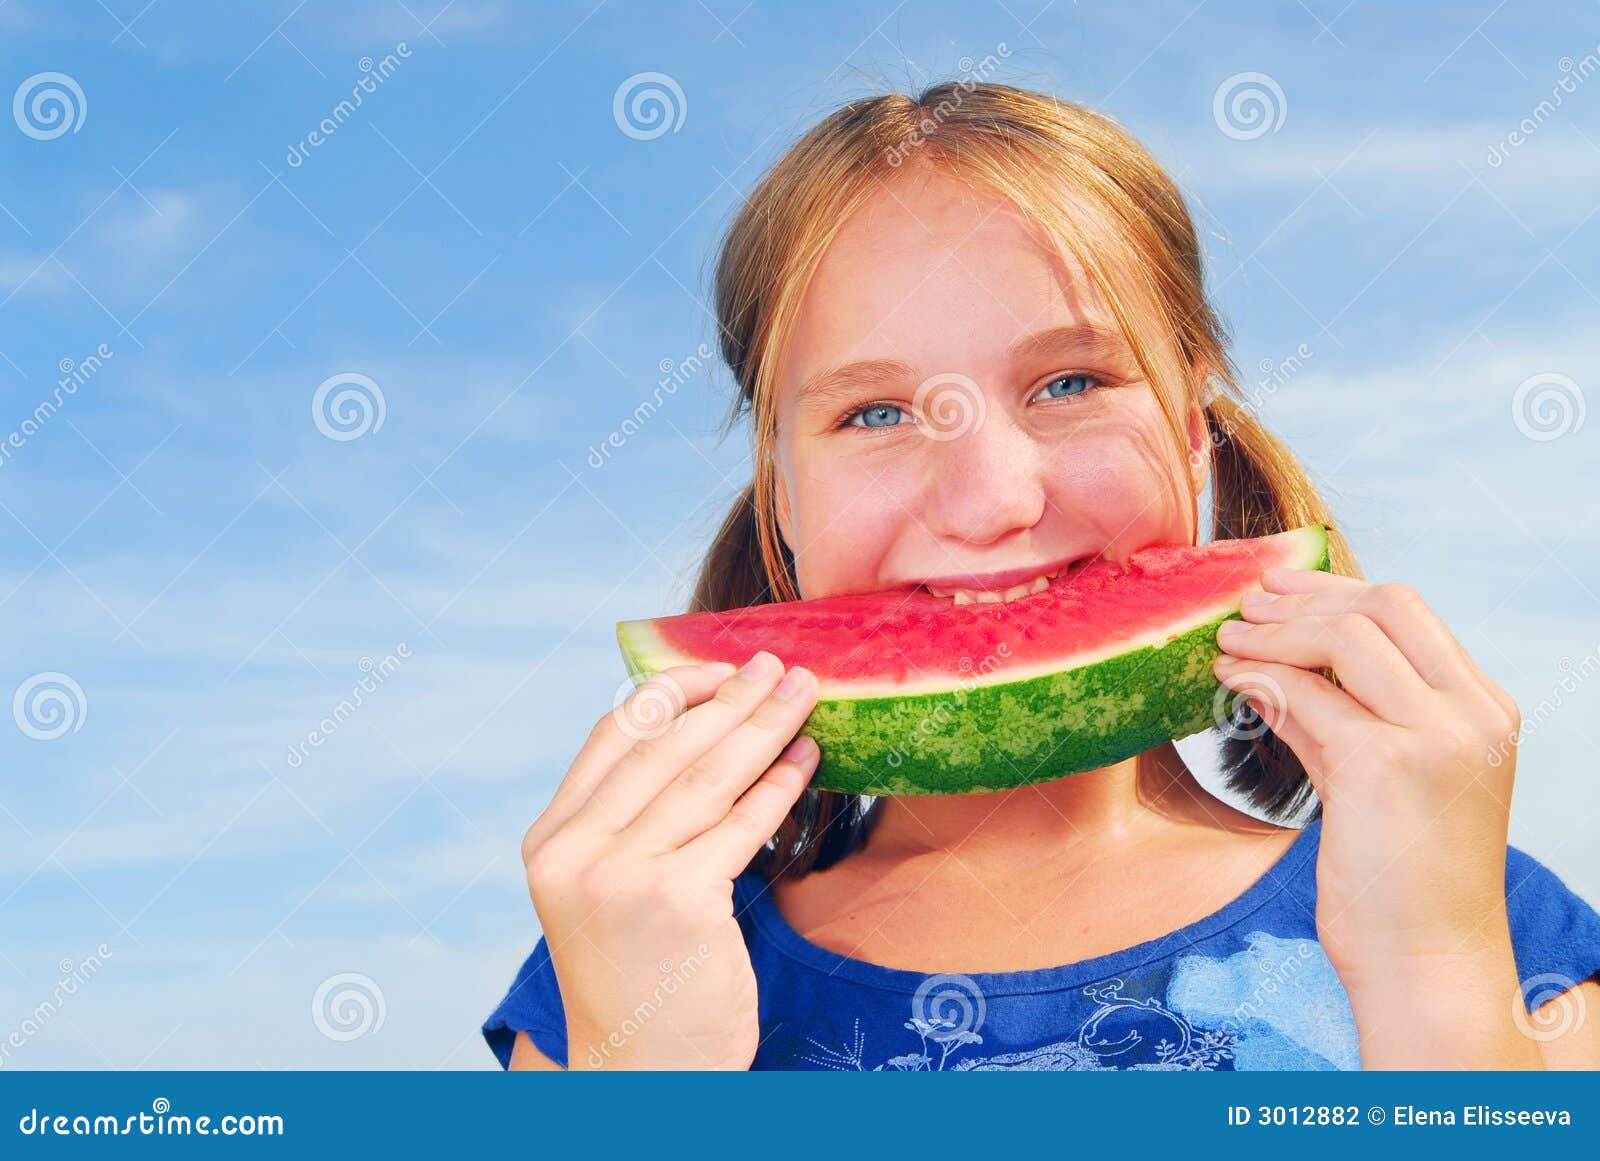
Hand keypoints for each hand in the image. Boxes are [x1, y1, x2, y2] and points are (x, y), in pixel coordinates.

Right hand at [520, 652, 819, 1068]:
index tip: (720, 670)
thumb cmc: (639, 978)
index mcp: (551, 840)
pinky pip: (741, 825)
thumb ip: (628, 821)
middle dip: (732, 699)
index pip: (612, 735)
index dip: (671, 693)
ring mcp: (623, 876)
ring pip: (708, 778)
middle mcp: (575, 852)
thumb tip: (698, 733)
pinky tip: (806, 760)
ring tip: (804, 695)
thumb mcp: (606, 891)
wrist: (642, 1074)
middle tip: (780, 666)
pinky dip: (779, 786)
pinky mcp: (678, 900)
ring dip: (765, 728)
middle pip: (667, 748)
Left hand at [1211, 569, 1522, 986]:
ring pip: (1344, 637)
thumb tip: (1266, 671)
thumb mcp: (1377, 780)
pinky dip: (1259, 678)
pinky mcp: (1383, 767)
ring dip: (1272, 632)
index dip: (1334, 588)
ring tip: (1225, 640)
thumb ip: (1333, 719)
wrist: (1427, 965)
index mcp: (1484, 710)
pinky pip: (1306, 697)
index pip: (1409, 611)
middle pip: (1383, 606)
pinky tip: (1227, 681)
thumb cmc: (1403, 883)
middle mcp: (1471, 715)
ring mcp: (1434, 738)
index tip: (1279, 588)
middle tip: (1244, 605)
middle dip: (1303, 597)